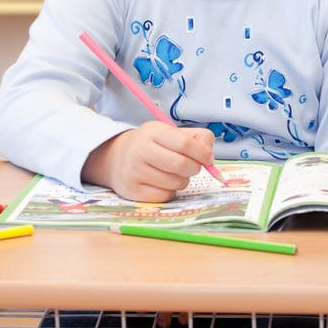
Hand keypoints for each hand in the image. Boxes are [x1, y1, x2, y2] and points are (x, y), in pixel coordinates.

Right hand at [81, 121, 215, 201]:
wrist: (117, 158)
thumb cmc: (152, 145)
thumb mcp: (171, 133)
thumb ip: (195, 138)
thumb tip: (209, 154)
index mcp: (153, 131)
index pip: (185, 144)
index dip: (202, 153)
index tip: (208, 158)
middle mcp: (140, 150)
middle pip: (181, 165)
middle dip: (194, 168)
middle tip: (193, 167)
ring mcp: (134, 171)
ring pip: (175, 183)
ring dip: (182, 180)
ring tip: (174, 173)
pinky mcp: (132, 191)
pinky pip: (165, 196)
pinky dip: (171, 192)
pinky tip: (163, 183)